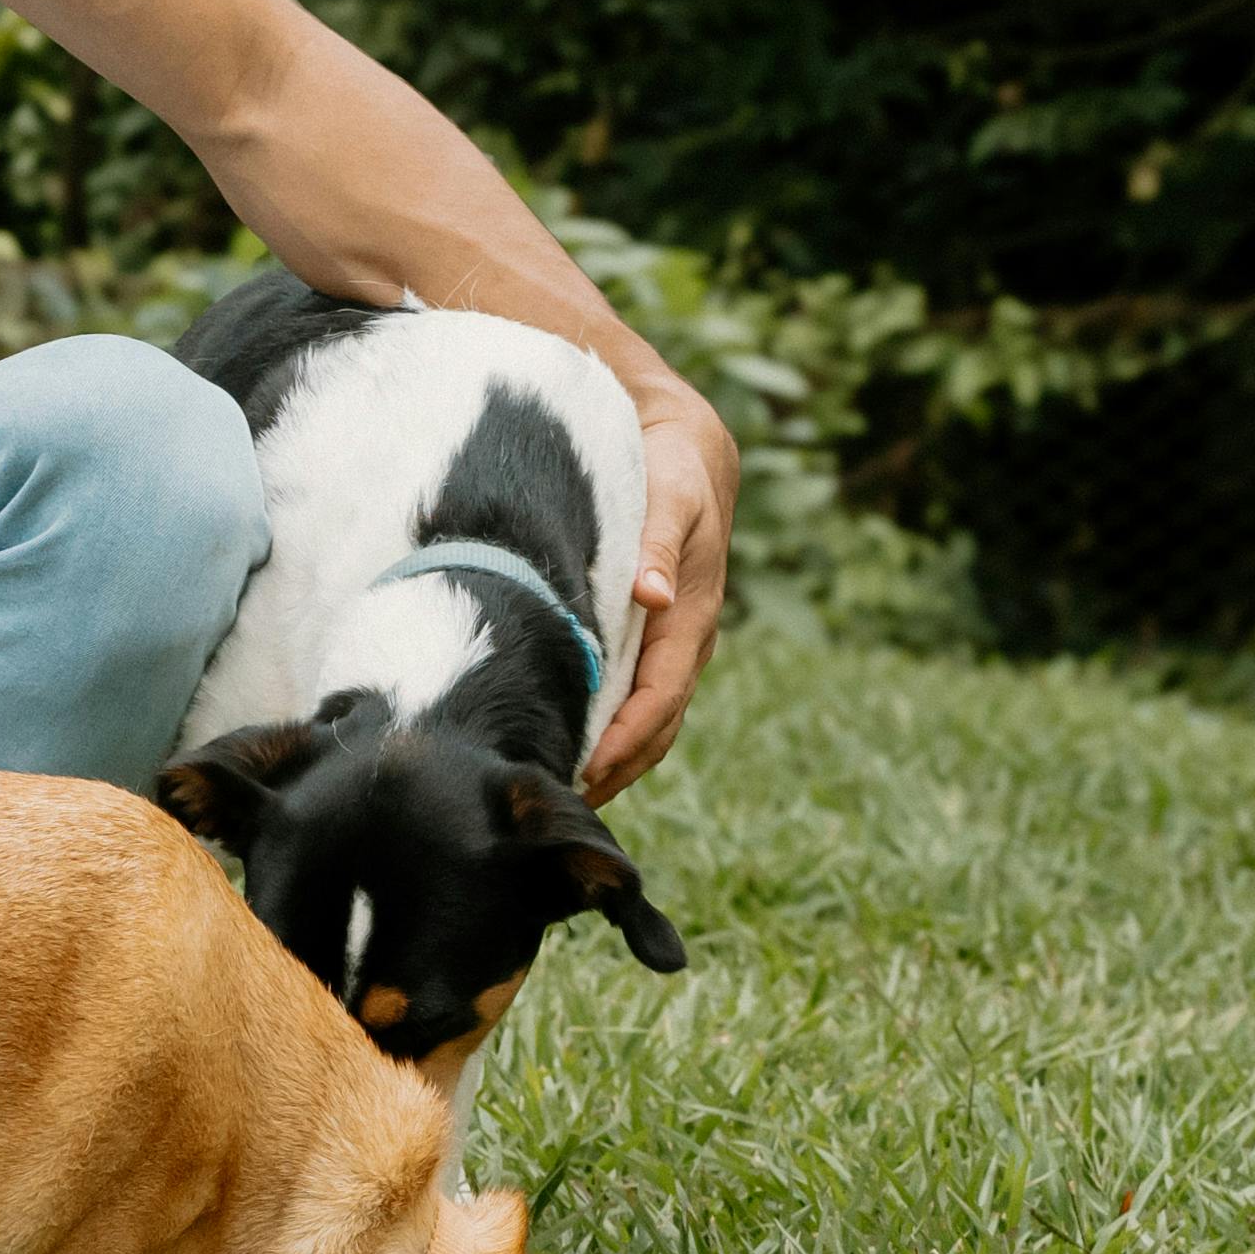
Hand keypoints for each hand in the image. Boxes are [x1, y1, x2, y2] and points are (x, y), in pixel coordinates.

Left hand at [587, 388, 739, 800]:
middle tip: (564, 802)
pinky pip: (636, 698)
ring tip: (565, 792)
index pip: (659, 698)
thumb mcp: (669, 498)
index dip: (625, 739)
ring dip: (615, 760)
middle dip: (617, 768)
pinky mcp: (653, 638)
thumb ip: (657, 544)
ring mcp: (672, 644)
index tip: (587, 770)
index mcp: (690, 619)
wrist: (690, 451)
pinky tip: (573, 746)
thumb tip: (650, 594)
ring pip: (648, 720)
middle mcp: (686, 642)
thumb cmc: (674, 472)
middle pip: (656, 726)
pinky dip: (611, 730)